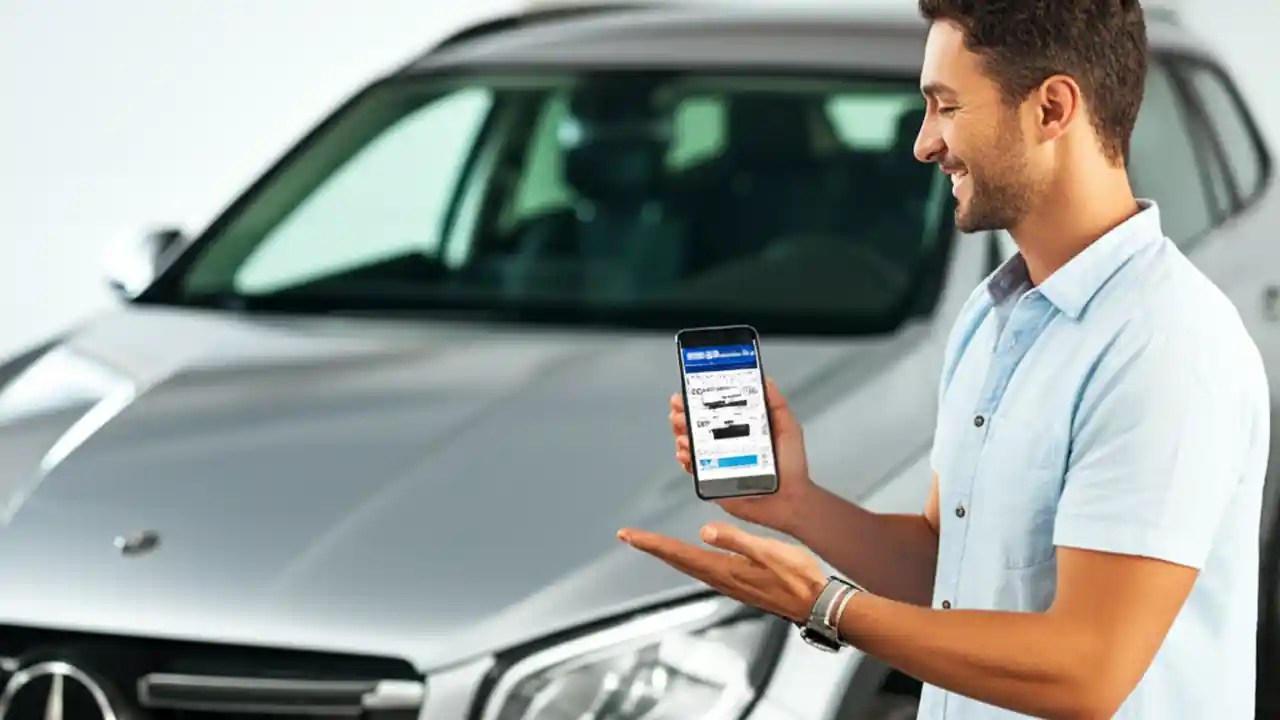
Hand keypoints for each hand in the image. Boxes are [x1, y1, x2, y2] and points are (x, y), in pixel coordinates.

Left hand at [617, 522, 826, 622]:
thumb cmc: (799, 578)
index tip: (629, 535)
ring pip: (689, 566)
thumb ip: (736, 539)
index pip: (679, 554)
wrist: (818, 604)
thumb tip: (704, 531)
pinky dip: (687, 559)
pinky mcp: (739, 585)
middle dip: (652, 547)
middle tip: (628, 536)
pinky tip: (688, 556)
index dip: (652, 543)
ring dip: (667, 553)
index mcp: (725, 569)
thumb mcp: (769, 551)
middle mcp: (722, 579)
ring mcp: (730, 584)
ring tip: (650, 543)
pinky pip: (703, 570)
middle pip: (677, 561)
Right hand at [670, 377, 815, 535]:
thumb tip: (766, 381)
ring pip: (691, 444)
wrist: (790, 499)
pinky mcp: (713, 480)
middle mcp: (726, 442)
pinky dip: (686, 459)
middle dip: (683, 414)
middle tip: (679, 410)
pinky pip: (693, 468)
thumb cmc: (791, 466)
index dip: (699, 399)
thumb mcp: (788, 428)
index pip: (714, 409)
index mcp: (740, 427)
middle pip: (696, 424)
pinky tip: (686, 453)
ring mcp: (717, 461)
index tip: (689, 391)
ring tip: (684, 433)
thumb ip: (777, 405)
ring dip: (682, 435)